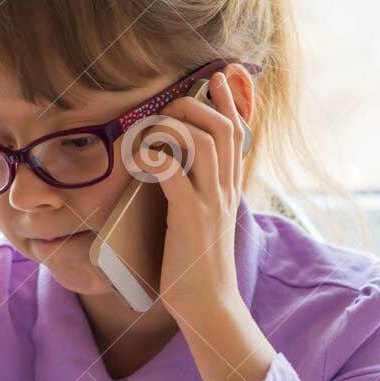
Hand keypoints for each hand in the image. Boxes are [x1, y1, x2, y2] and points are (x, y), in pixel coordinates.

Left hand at [129, 66, 274, 380]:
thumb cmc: (196, 266)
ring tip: (151, 132)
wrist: (209, 305)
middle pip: (220, 127)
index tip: (219, 75)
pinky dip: (156, 157)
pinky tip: (143, 157)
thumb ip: (195, 193)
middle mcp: (224, 189)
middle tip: (170, 107)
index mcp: (227, 188)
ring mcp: (209, 202)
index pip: (237, 131)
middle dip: (194, 106)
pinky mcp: (190, 218)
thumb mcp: (203, 221)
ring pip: (202, 142)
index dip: (229, 100)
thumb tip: (170, 169)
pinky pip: (174, 174)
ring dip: (172, 127)